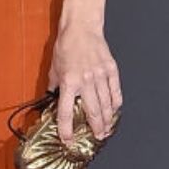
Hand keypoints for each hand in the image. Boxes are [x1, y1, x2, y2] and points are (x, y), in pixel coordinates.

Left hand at [48, 27, 120, 145]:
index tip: (68, 139)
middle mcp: (85, 80)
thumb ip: (54, 85)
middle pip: (93, 112)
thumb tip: (52, 98)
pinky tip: (115, 110)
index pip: (67, 112)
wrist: (81, 28)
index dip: (66, 130)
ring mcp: (100, 75)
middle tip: (97, 137)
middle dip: (96, 128)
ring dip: (107, 119)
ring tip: (107, 128)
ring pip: (107, 104)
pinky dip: (116, 103)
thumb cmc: (67, 46)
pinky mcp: (111, 70)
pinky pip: (115, 91)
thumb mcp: (54, 68)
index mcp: (68, 82)